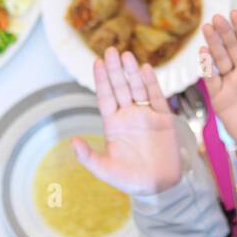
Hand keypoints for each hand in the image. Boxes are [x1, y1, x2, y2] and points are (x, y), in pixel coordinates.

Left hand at [73, 47, 182, 195]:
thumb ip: (89, 157)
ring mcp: (146, 115)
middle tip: (110, 50)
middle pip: (120, 87)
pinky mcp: (163, 119)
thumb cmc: (131, 180)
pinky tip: (145, 69)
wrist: (159, 186)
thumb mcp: (105, 170)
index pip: (105, 97)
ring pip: (137, 88)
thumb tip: (73, 141)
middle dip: (115, 70)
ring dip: (132, 72)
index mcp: (113, 124)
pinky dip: (151, 83)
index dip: (101, 80)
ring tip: (126, 55)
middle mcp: (128, 116)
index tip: (97, 63)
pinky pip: (157, 97)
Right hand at [201, 11, 236, 164]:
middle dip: (225, 32)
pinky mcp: (220, 98)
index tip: (235, 13)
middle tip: (218, 18)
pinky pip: (212, 79)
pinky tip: (204, 53)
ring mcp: (232, 84)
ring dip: (214, 44)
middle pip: (233, 48)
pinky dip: (207, 67)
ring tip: (207, 28)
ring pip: (220, 59)